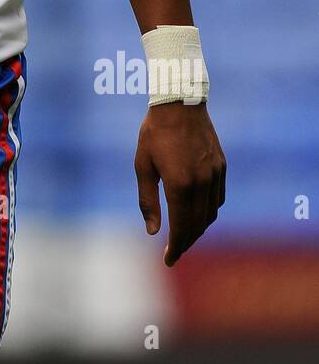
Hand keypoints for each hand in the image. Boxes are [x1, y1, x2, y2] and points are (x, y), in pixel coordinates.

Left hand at [134, 103, 225, 264]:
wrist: (180, 102)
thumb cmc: (154, 133)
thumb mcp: (142, 165)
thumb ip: (147, 200)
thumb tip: (152, 231)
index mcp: (180, 184)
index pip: (180, 226)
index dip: (175, 246)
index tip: (168, 260)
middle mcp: (202, 183)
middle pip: (197, 225)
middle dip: (186, 243)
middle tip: (174, 254)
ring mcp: (214, 175)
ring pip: (210, 213)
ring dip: (198, 229)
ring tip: (184, 237)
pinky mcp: (221, 167)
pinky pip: (218, 198)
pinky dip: (208, 212)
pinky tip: (198, 214)